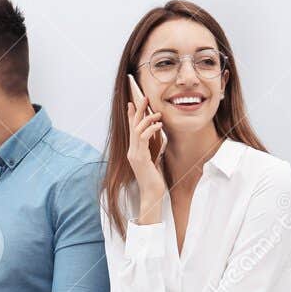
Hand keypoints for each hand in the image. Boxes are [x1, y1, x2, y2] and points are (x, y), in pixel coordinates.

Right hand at [126, 75, 167, 217]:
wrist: (152, 194)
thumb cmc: (155, 179)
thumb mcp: (155, 159)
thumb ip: (154, 148)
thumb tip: (158, 135)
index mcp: (134, 151)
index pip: (132, 129)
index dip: (132, 115)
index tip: (133, 103)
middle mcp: (131, 151)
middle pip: (133, 126)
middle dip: (138, 111)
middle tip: (144, 98)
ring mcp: (134, 155)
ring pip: (137, 130)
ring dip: (147, 119)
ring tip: (158, 114)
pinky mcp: (140, 158)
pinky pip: (143, 138)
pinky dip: (151, 129)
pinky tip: (158, 125)